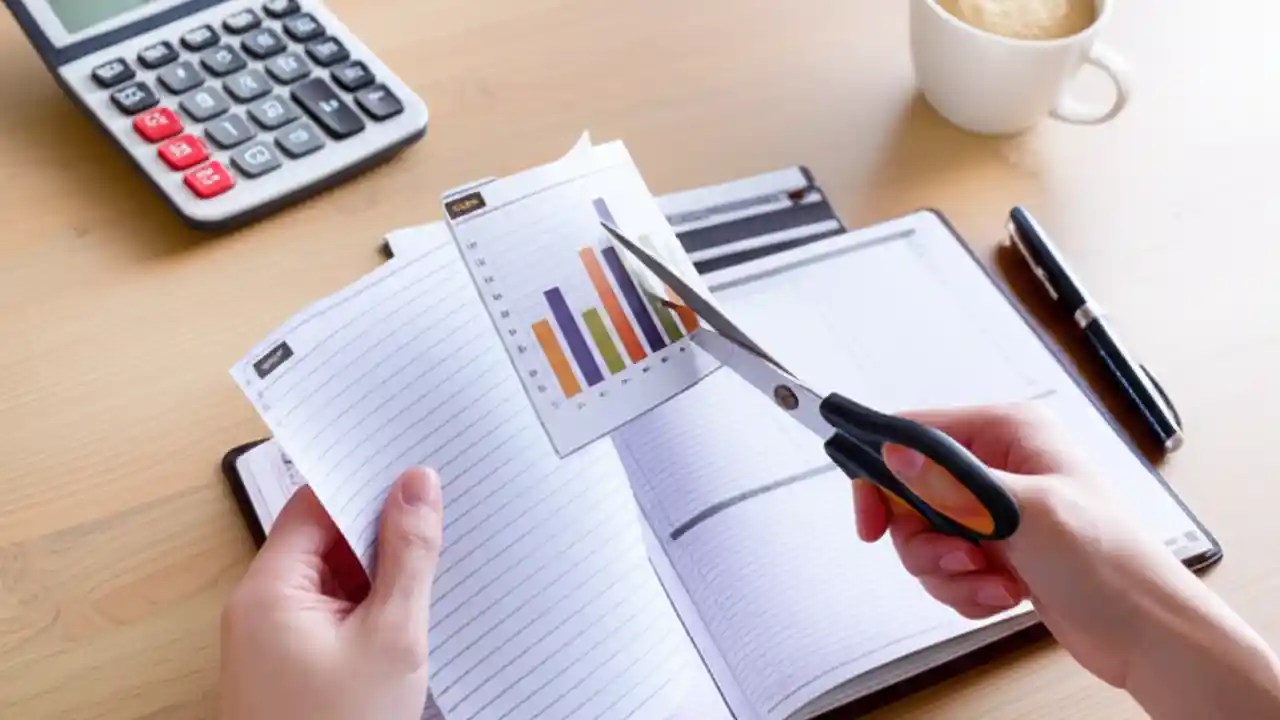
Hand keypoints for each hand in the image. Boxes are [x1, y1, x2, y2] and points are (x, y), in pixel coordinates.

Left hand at [219, 467, 444, 719]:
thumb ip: (408, 556)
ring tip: (431, 573)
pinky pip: (331, 613)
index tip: (414, 470)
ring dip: (378, 573)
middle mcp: (259, 607)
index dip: (365, 483)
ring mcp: (272, 638)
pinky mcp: (288, 664)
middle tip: (438, 519)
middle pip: (324, 539)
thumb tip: (418, 486)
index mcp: (269, 590)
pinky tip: (407, 617)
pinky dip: (368, 608)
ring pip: (332, 577)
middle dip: (380, 530)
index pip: (315, 505)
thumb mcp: (392, 637)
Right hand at [853, 405, 1192, 685]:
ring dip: (950, 572)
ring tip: (994, 582)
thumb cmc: (1111, 561)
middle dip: (927, 540)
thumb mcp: (1024, 513)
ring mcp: (995, 511)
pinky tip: (1006, 594)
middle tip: (960, 560)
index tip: (871, 521)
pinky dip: (967, 590)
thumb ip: (953, 483)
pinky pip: (947, 569)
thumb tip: (897, 454)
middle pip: (911, 496)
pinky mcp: (996, 551)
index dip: (883, 476)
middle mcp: (997, 465)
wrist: (1147, 631)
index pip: (915, 435)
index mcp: (1007, 432)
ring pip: (925, 539)